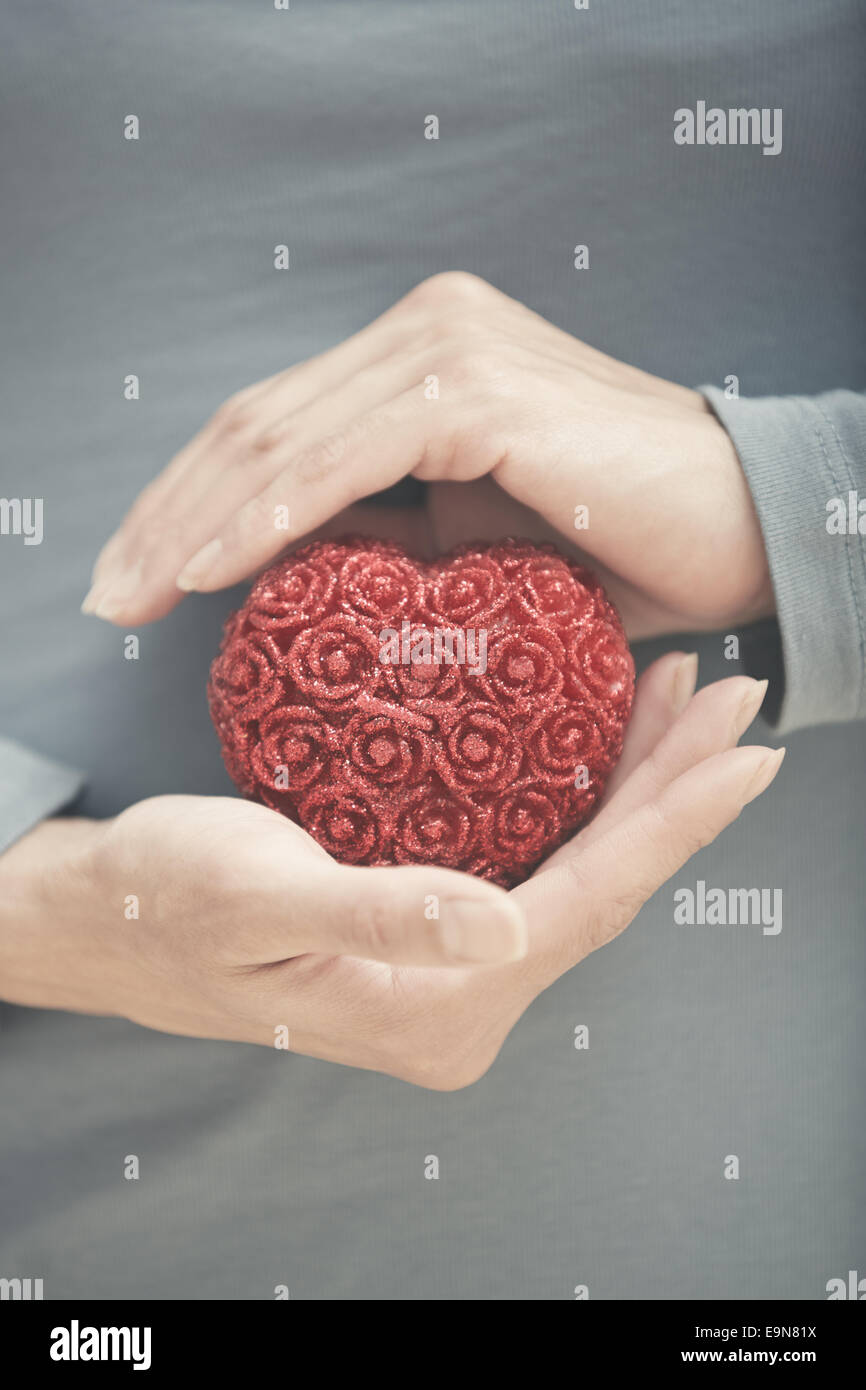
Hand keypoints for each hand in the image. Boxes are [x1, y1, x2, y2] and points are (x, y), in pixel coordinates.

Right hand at [0, 661, 782, 1086]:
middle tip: (737, 696)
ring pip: (576, 872)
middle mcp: (460, 1001)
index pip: (588, 903)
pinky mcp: (431, 931)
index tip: (748, 746)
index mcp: (437, 1005)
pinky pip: (534, 863)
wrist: (102, 917)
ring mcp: (449, 971)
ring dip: (634, 788)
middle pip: (601, 886)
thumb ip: (386, 916)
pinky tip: (596, 742)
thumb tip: (511, 931)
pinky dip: (577, 797)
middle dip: (674, 792)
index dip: (674, 822)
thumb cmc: (165, 900)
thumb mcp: (260, 894)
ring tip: (681, 701)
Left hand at [82, 272, 773, 637]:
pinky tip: (211, 570)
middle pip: (256, 423)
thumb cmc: (617, 549)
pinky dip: (269, 516)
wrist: (744, 532)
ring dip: (195, 524)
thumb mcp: (469, 543)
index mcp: (419, 353)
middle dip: (169, 515)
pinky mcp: (478, 391)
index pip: (274, 424)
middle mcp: (426, 328)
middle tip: (107, 597)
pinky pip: (345, 458)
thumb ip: (381, 534)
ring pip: (283, 438)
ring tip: (136, 597)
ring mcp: (449, 348)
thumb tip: (280, 567)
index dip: (190, 499)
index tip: (136, 576)